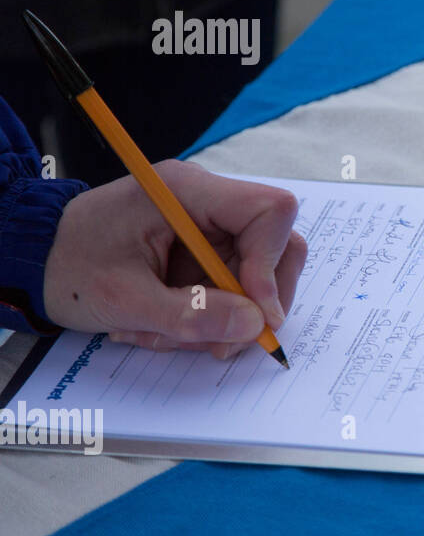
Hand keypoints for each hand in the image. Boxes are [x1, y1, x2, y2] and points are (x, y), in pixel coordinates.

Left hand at [43, 160, 307, 359]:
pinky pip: (232, 288)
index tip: (256, 314)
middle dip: (256, 302)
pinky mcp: (205, 250)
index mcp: (188, 192)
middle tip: (222, 343)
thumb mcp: (124, 299)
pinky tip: (164, 325)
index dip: (272, 264)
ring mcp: (209, 226)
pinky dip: (207, 317)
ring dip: (223, 318)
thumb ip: (191, 314)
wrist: (33, 260)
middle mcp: (208, 201)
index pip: (270, 211)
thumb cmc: (67, 267)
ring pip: (256, 276)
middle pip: (278, 246)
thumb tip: (255, 325)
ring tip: (167, 335)